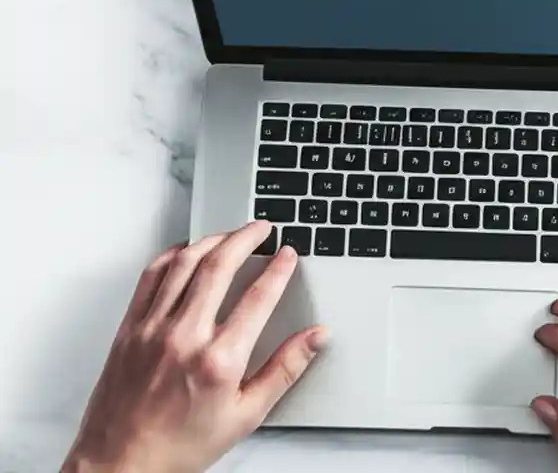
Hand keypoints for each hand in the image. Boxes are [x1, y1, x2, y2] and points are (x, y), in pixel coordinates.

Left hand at [62, 221, 326, 472]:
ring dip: (211, 240)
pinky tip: (186, 251)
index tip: (288, 255)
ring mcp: (152, 329)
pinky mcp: (129, 329)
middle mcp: (184, 338)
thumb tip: (316, 338)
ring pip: (184, 264)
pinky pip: (151, 277)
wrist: (122, 462)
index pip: (257, 298)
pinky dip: (171, 256)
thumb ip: (285, 369)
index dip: (278, 269)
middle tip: (262, 228)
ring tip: (230, 233)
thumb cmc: (180, 445)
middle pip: (219, 267)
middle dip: (246, 238)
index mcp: (218, 361)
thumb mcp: (247, 414)